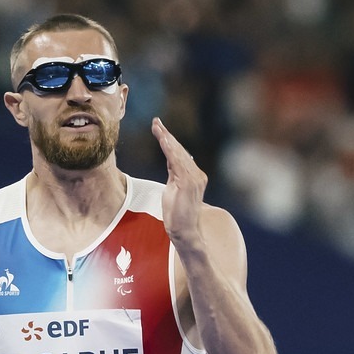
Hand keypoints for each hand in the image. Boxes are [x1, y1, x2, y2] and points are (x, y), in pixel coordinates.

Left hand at [151, 117, 207, 248]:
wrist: (184, 231)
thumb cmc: (177, 215)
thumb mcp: (173, 190)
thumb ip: (174, 175)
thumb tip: (171, 161)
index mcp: (195, 176)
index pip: (181, 155)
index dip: (170, 142)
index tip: (160, 129)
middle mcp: (198, 175)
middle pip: (180, 151)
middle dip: (167, 136)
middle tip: (156, 122)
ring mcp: (195, 178)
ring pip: (178, 153)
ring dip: (166, 139)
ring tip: (157, 127)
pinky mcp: (189, 182)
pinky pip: (176, 161)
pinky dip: (169, 149)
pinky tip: (163, 139)